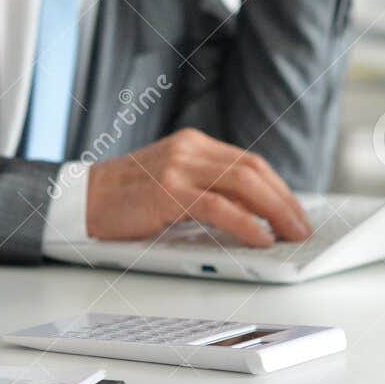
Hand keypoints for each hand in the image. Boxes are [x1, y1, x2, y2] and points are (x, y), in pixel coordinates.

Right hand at [84, 128, 312, 244]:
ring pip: (243, 183)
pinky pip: (220, 207)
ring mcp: (178, 167)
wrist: (83, 199)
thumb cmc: (126, 200)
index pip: (250, 162)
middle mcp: (189, 149)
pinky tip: (261, 239)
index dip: (279, 188)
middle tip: (302, 227)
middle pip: (253, 170)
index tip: (296, 212)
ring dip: (275, 212)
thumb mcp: (171, 183)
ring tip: (290, 235)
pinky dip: (247, 224)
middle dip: (285, 201)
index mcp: (193, 144)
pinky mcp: (168, 191)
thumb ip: (207, 189)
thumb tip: (254, 216)